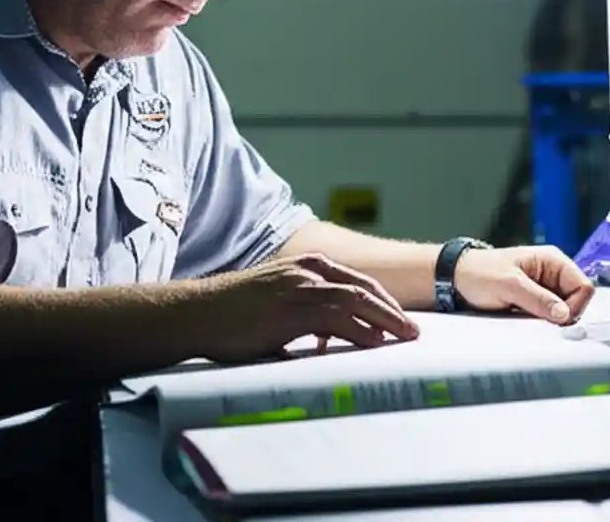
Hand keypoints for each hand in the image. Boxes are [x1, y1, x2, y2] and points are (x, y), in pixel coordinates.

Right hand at [191, 253, 419, 362]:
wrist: (196, 313)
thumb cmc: (232, 312)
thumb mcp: (275, 300)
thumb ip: (304, 312)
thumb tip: (327, 339)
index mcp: (306, 266)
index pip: (356, 281)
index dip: (382, 300)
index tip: (399, 319)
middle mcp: (307, 272)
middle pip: (363, 288)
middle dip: (392, 311)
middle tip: (413, 331)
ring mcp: (299, 289)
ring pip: (355, 301)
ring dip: (385, 321)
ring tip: (403, 338)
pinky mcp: (290, 311)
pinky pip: (336, 319)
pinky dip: (359, 331)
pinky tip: (373, 343)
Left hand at [452, 246, 594, 325]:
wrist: (454, 279)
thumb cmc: (479, 273)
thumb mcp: (509, 285)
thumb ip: (538, 299)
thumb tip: (564, 314)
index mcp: (552, 261)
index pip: (583, 286)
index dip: (575, 305)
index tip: (558, 318)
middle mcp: (552, 275)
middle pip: (577, 301)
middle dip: (564, 315)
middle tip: (542, 320)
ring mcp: (544, 290)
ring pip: (563, 312)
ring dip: (551, 320)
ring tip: (528, 318)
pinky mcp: (534, 304)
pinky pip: (548, 318)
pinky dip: (542, 323)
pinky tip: (526, 321)